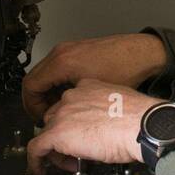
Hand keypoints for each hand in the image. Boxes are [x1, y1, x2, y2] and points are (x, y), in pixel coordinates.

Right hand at [22, 33, 167, 123]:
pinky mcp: (79, 51)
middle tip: (46, 118)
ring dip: (48, 93)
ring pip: (46, 75)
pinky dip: (58, 84)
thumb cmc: (125, 70)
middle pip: (34, 80)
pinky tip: (72, 98)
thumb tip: (59, 124)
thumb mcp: (93, 96)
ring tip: (59, 110)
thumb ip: (70, 108)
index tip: (39, 119)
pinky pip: (57, 69)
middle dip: (38, 101)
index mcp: (62, 62)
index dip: (31, 107)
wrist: (145, 53)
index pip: (30, 86)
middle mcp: (62, 53)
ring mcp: (70, 50)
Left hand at [27, 78, 160, 174]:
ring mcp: (62, 113)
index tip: (83, 136)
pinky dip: (35, 161)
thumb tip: (105, 132)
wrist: (141, 126)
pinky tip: (40, 170)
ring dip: (56, 150)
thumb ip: (107, 115)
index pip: (71, 105)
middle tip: (77, 152)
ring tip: (70, 163)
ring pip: (47, 133)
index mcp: (88, 86)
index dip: (74, 123)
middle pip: (55, 118)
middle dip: (63, 137)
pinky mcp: (57, 133)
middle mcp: (72, 96)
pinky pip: (36, 148)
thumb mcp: (122, 108)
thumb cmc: (140, 119)